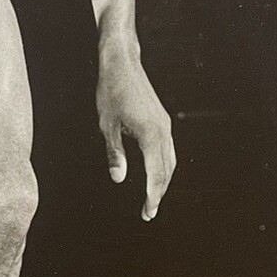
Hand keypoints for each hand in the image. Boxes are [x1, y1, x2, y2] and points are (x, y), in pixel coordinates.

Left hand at [97, 50, 175, 220]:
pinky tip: (155, 173)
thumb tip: (118, 179)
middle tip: (148, 212)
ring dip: (163, 181)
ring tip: (152, 197)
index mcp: (150, 134)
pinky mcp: (162, 120)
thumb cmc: (111, 92)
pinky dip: (164, 166)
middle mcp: (163, 131)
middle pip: (166, 171)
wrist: (122, 63)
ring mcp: (165, 125)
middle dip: (158, 193)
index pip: (155, 174)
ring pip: (170, 161)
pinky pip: (168, 149)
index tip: (148, 212)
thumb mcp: (107, 125)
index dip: (152, 196)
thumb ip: (114, 153)